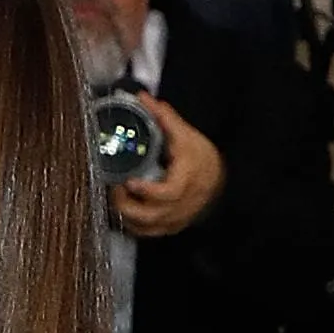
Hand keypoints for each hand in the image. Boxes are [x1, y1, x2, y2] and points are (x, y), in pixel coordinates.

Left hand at [110, 98, 224, 237]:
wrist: (218, 181)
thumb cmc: (202, 158)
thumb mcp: (185, 135)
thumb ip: (164, 117)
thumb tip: (144, 98)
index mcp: (185, 181)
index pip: (167, 193)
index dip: (146, 191)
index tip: (129, 181)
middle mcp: (180, 204)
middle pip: (149, 216)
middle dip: (126, 205)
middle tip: (114, 188)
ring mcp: (174, 218)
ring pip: (144, 228)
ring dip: (125, 215)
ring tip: (115, 197)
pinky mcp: (169, 227)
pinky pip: (146, 234)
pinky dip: (132, 225)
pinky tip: (124, 211)